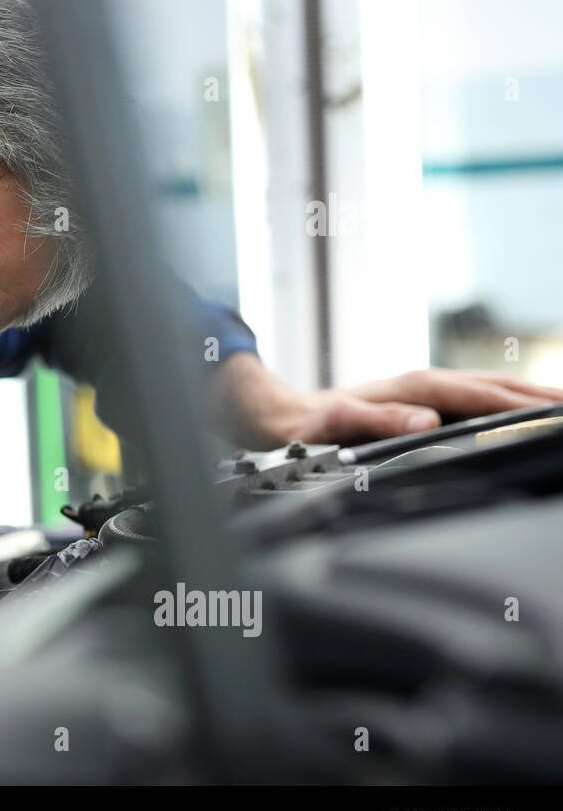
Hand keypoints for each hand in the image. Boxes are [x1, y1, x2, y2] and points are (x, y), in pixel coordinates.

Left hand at [212, 352, 562, 448]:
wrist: (276, 415)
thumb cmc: (305, 424)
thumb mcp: (334, 426)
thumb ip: (378, 422)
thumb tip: (426, 422)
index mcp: (415, 389)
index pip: (486, 395)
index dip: (527, 403)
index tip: (561, 411)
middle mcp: (424, 384)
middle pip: (498, 387)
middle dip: (543, 396)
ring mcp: (423, 391)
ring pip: (490, 389)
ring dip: (529, 396)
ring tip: (562, 407)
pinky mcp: (418, 401)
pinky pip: (474, 398)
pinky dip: (505, 402)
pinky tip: (518, 411)